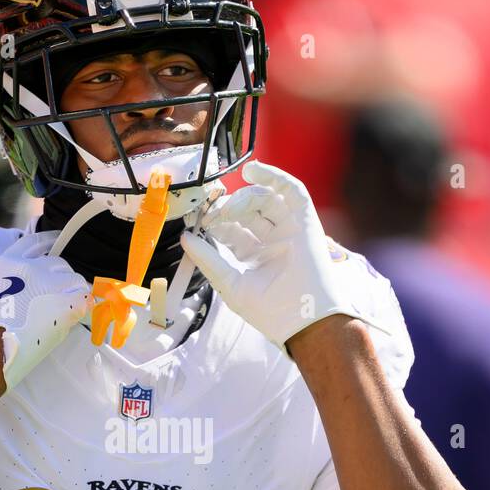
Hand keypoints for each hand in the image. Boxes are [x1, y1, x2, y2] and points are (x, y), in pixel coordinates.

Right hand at [0, 233, 92, 390]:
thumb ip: (10, 284)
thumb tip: (29, 293)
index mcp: (8, 263)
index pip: (35, 242)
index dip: (49, 240)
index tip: (58, 239)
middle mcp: (30, 267)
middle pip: (60, 264)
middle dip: (61, 281)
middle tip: (57, 300)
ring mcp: (50, 283)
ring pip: (75, 281)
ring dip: (72, 295)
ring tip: (62, 313)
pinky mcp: (65, 303)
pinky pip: (84, 300)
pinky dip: (81, 309)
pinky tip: (72, 318)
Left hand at [180, 160, 395, 346]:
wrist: (302, 318)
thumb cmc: (268, 310)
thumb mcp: (229, 283)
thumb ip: (207, 259)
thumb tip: (185, 237)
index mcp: (252, 256)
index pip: (229, 229)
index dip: (213, 220)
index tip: (197, 217)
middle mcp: (270, 241)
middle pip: (245, 212)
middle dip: (227, 207)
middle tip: (212, 210)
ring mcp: (288, 229)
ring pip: (264, 200)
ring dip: (244, 197)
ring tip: (229, 205)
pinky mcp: (304, 221)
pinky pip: (292, 191)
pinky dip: (274, 177)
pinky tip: (253, 171)